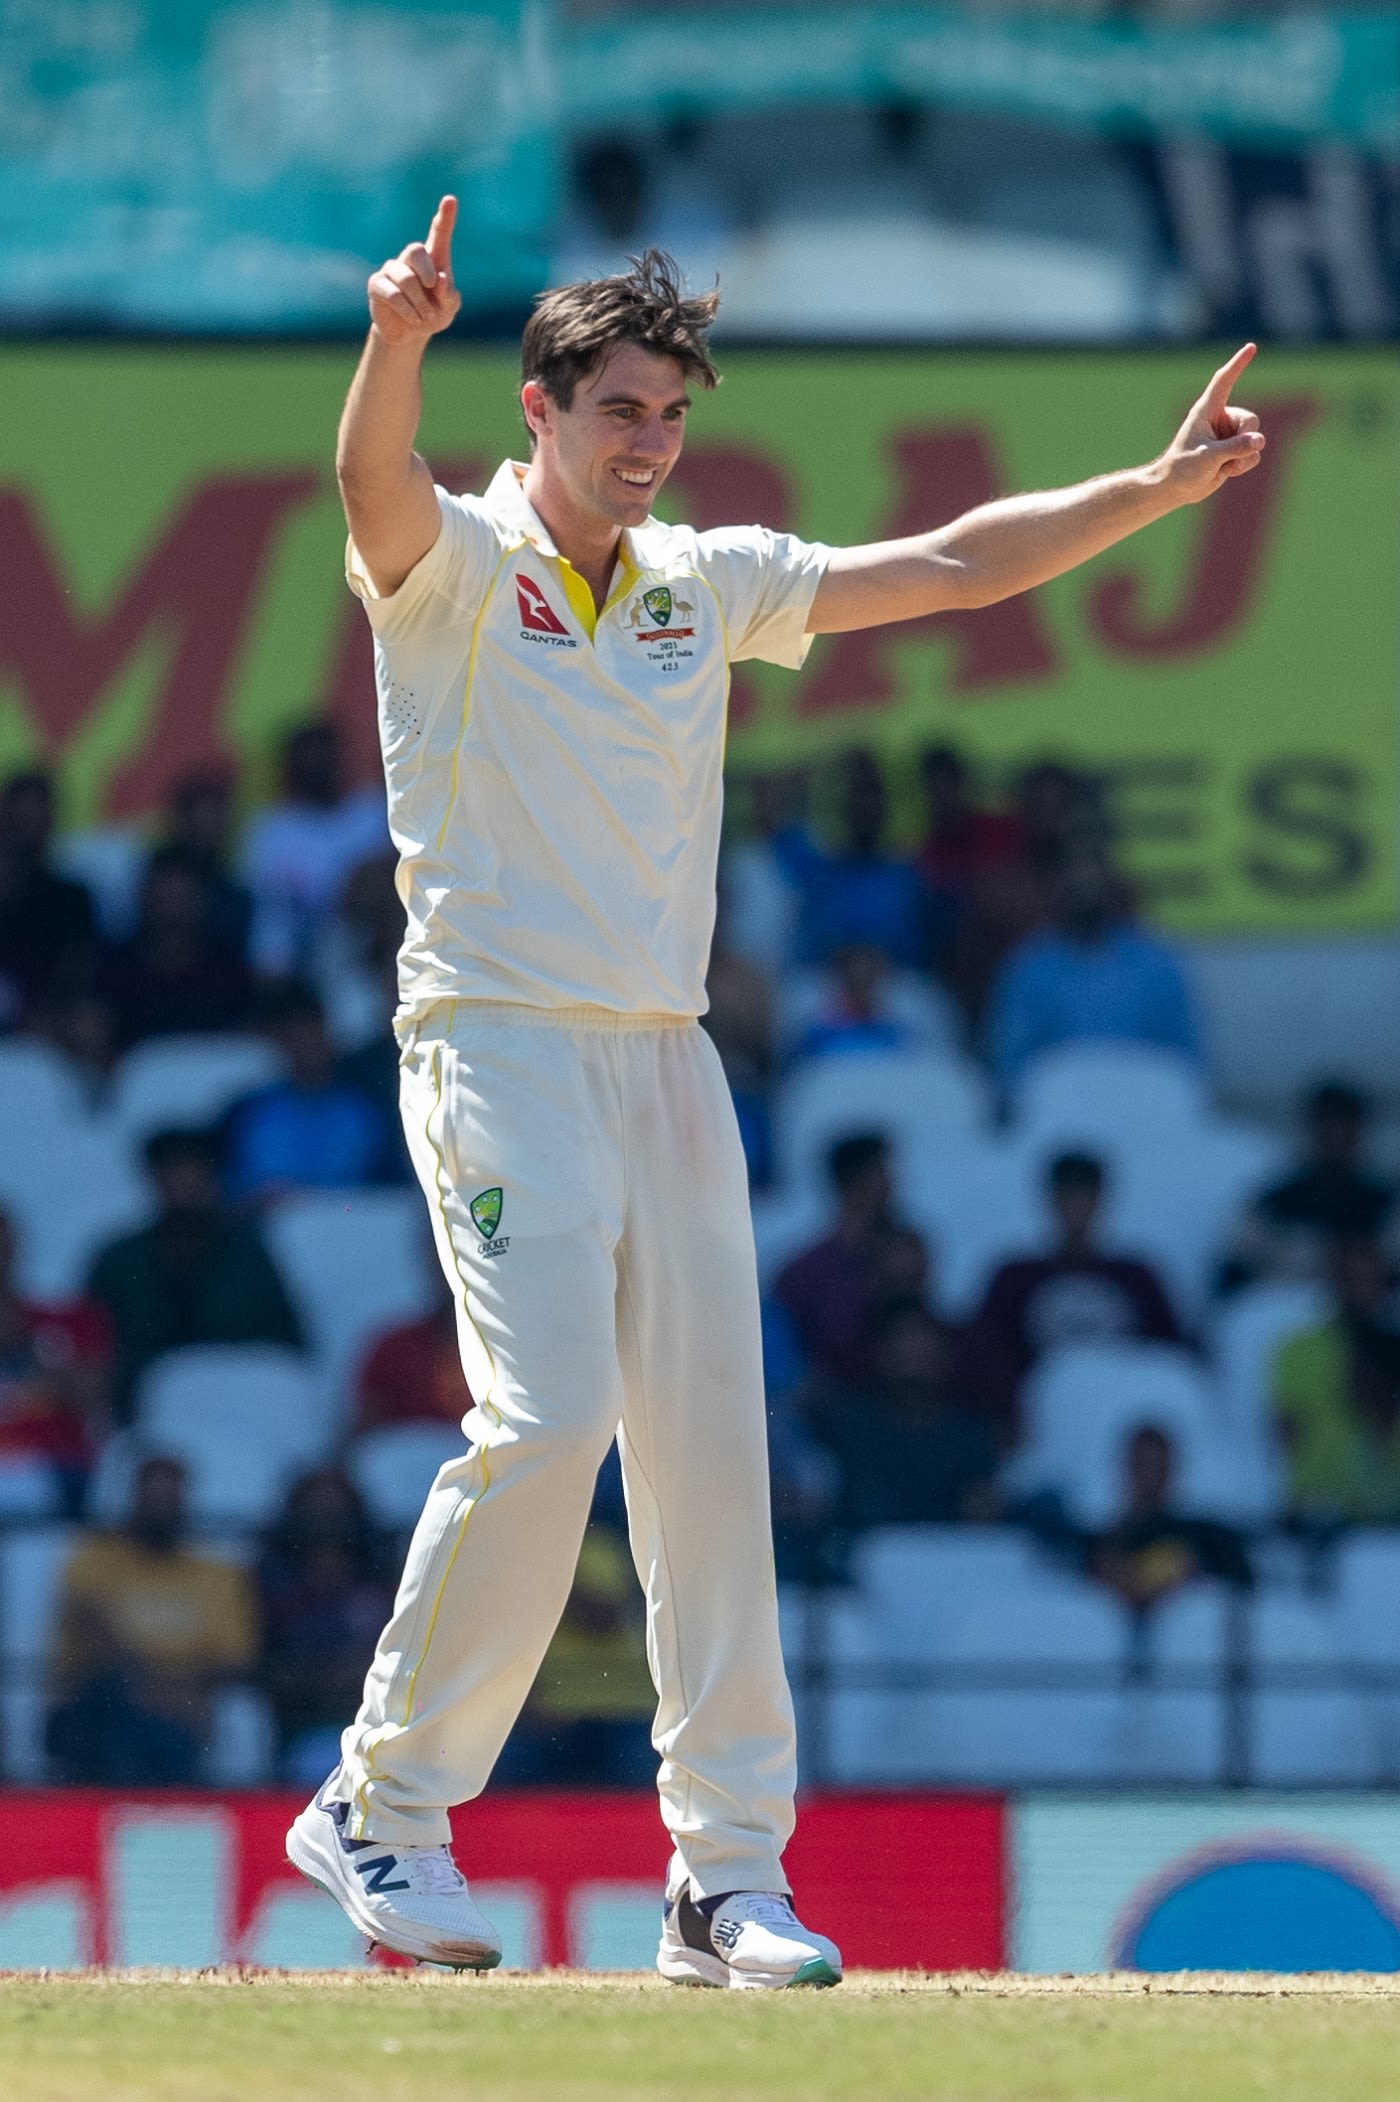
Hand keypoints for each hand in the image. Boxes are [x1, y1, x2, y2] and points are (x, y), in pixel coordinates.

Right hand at [367, 196, 461, 348]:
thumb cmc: (432, 316)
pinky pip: (393, 294)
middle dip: (426, 273)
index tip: (450, 200)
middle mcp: (410, 259)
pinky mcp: (377, 285)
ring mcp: (391, 270)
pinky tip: (414, 319)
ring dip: (420, 302)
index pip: (438, 233)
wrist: (409, 335)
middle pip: (415, 250)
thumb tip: (440, 279)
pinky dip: (407, 310)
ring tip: (425, 318)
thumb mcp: (448, 309)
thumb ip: (449, 296)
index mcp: (433, 258)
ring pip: (406, 278)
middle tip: (433, 290)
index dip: (445, 217)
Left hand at [1158, 344, 1265, 504]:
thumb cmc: (1183, 468)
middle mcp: (1220, 419)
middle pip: (1250, 420)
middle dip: (1247, 439)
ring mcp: (1229, 434)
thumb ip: (1234, 448)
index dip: (1237, 364)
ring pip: (1255, 438)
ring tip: (1223, 466)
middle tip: (1230, 455)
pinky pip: (1254, 453)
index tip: (1251, 347)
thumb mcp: (1208, 457)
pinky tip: (1227, 471)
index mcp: (1207, 410)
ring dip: (1244, 456)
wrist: (1176, 488)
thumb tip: (1260, 440)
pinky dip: (1244, 465)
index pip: (1224, 381)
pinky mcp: (1235, 449)